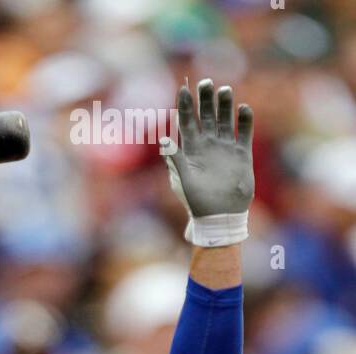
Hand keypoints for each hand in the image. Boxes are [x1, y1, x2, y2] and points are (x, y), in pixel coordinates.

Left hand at [160, 79, 253, 246]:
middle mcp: (208, 145)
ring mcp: (225, 147)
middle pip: (206, 115)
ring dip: (225, 105)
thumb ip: (175, 159)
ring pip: (226, 119)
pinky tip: (244, 109)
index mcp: (191, 150)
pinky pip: (244, 132)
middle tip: (206, 82)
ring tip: (225, 90)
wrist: (220, 216)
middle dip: (205, 99)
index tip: (184, 88)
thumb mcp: (183, 180)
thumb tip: (163, 140)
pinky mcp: (242, 153)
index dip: (184, 106)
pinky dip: (245, 120)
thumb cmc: (197, 201)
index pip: (186, 122)